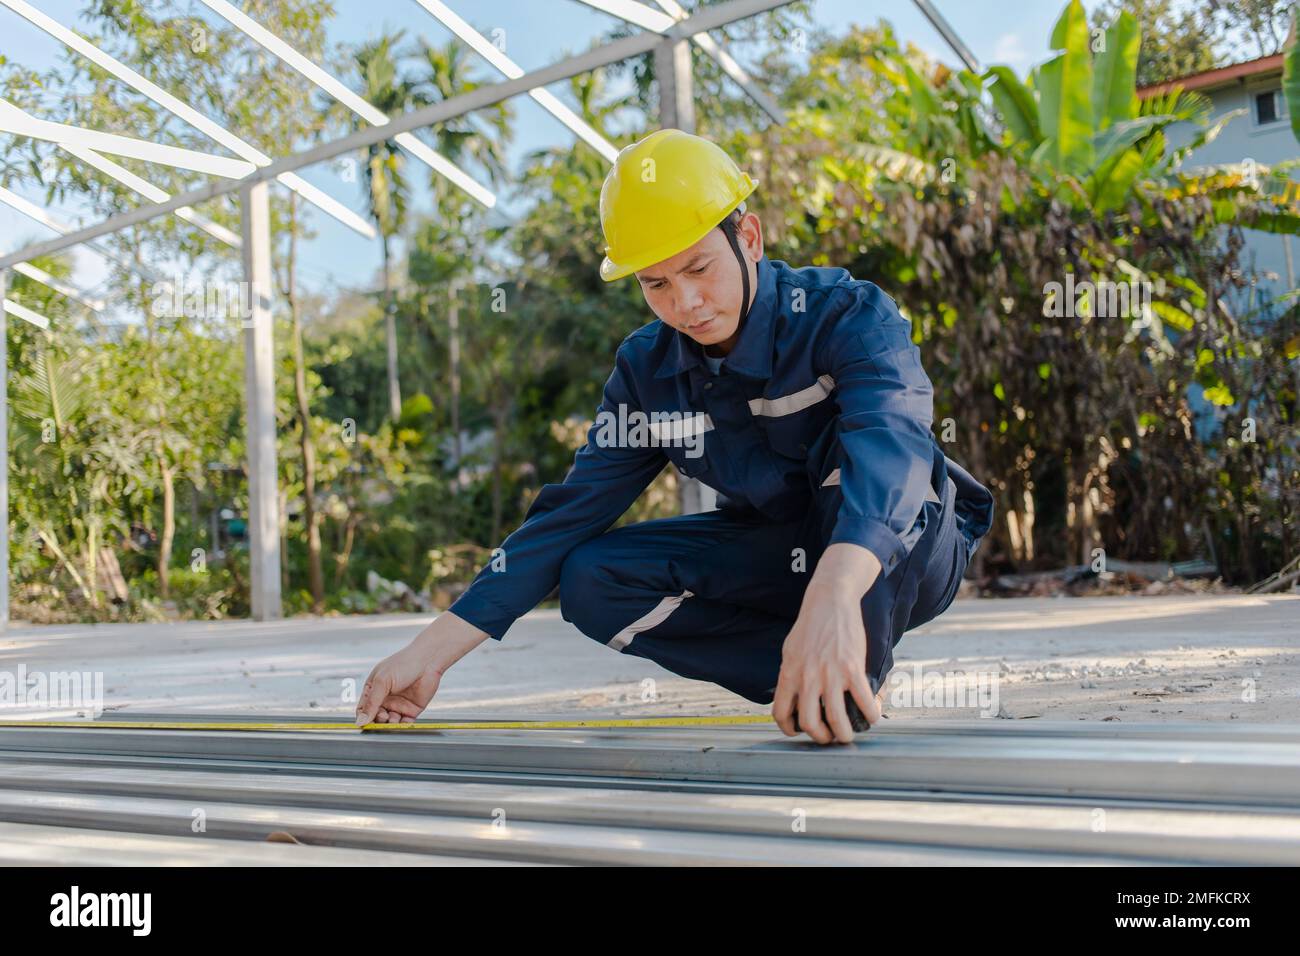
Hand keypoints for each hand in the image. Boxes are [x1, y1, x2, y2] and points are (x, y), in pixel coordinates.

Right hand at [354, 611, 489, 725]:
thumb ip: (372, 702)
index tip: (364, 723)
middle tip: (383, 717)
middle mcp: (385, 698)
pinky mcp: (411, 710)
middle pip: (375, 718)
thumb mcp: (382, 681)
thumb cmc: (404, 664)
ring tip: (393, 717)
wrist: (428, 661)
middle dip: (377, 721)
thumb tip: (361, 721)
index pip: (363, 708)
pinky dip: (402, 726)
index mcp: (374, 689)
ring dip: (389, 724)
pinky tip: (402, 723)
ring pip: (389, 722)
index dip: (362, 717)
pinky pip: (404, 723)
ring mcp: (398, 705)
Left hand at [772, 583, 881, 743]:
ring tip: (849, 734)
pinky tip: (873, 714)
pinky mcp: (852, 668)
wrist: (829, 600)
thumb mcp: (790, 651)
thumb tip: (792, 696)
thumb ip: (791, 674)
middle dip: (820, 737)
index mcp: (789, 674)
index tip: (799, 732)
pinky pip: (863, 701)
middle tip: (828, 737)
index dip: (789, 729)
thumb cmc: (811, 625)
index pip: (781, 713)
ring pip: (836, 719)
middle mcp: (807, 678)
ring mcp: (830, 674)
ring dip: (845, 734)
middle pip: (809, 723)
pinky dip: (871, 714)